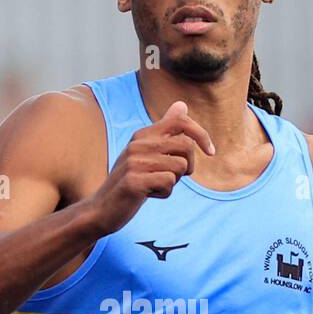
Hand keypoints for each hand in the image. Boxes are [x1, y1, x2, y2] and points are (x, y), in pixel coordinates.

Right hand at [81, 100, 214, 235]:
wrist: (102, 209)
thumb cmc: (131, 181)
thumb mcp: (147, 153)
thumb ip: (165, 130)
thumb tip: (182, 104)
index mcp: (143, 134)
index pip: (181, 121)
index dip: (201, 134)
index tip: (210, 151)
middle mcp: (138, 144)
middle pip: (186, 145)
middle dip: (189, 165)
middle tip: (174, 177)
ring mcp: (134, 162)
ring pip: (180, 166)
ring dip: (174, 182)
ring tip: (155, 186)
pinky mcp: (134, 181)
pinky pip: (169, 183)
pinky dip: (164, 193)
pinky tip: (148, 195)